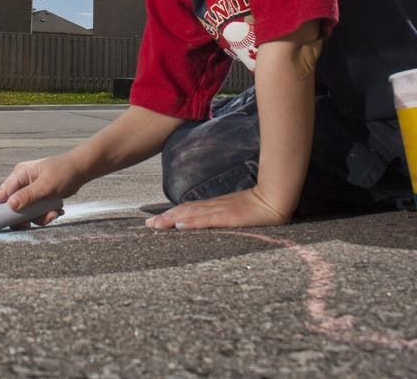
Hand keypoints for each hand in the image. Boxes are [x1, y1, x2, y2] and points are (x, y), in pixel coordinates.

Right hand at [0, 154, 81, 225]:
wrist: (81, 169)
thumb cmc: (63, 171)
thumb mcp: (46, 185)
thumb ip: (28, 196)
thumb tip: (10, 206)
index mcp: (19, 176)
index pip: (0, 193)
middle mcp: (21, 184)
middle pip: (12, 208)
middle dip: (24, 218)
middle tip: (31, 223)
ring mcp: (30, 192)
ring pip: (25, 213)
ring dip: (39, 217)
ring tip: (53, 212)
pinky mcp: (38, 198)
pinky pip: (36, 213)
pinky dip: (45, 215)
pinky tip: (56, 210)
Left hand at [145, 187, 289, 230]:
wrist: (275, 197)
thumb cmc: (259, 208)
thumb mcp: (237, 212)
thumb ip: (223, 216)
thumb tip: (206, 223)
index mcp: (215, 207)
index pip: (188, 211)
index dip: (170, 216)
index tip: (154, 223)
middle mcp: (214, 208)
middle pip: (184, 212)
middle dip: (165, 220)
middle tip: (148, 226)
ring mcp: (220, 212)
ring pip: (191, 216)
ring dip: (172, 221)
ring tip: (157, 227)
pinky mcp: (229, 217)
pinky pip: (207, 220)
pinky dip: (192, 223)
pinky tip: (181, 226)